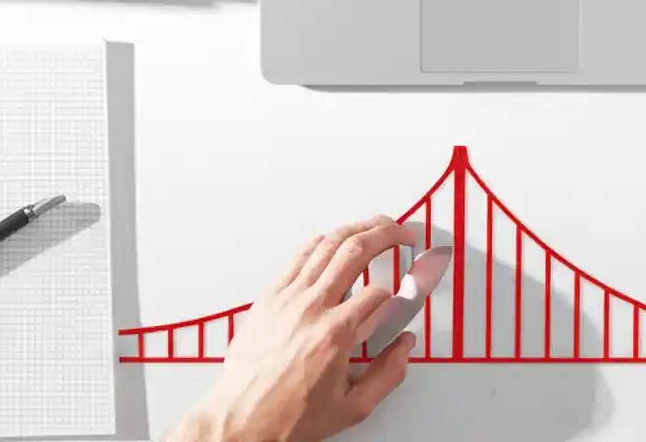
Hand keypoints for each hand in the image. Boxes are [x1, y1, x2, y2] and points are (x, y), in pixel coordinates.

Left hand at [168, 216, 416, 441]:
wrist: (240, 420)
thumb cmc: (286, 417)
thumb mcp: (352, 408)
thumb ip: (388, 375)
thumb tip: (404, 348)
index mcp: (335, 335)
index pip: (379, 294)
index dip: (399, 291)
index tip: (406, 291)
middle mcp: (311, 309)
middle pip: (356, 250)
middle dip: (387, 233)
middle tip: (402, 232)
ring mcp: (288, 298)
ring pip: (328, 244)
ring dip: (358, 228)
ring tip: (376, 224)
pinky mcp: (270, 297)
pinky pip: (300, 256)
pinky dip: (323, 241)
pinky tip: (334, 238)